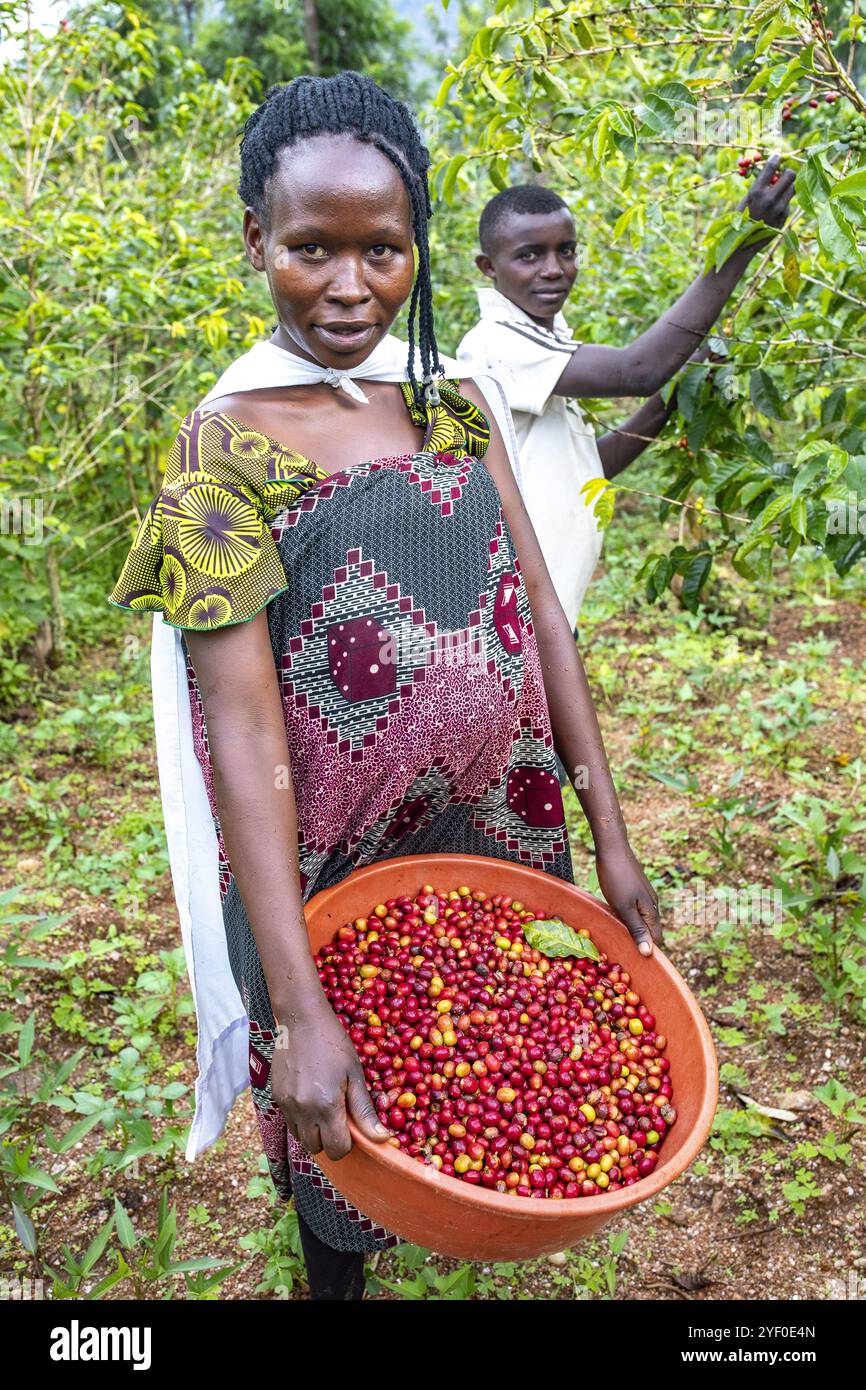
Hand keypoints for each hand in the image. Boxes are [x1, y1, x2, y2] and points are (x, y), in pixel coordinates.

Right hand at [271, 1002, 388, 1159]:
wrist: (301, 1018)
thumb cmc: (334, 1043)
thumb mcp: (355, 1074)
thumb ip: (365, 1111)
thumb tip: (382, 1139)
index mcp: (326, 1105)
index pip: (337, 1149)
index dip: (348, 1143)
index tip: (353, 1126)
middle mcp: (302, 1110)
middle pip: (317, 1148)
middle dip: (330, 1140)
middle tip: (339, 1117)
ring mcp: (286, 1104)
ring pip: (300, 1138)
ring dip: (314, 1131)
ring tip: (324, 1106)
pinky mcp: (276, 1097)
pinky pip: (289, 1121)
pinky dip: (301, 1119)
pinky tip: (310, 1097)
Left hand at [595, 839, 662, 957]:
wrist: (612, 848)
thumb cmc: (616, 878)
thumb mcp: (624, 907)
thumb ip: (637, 929)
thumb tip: (649, 952)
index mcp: (652, 911)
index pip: (657, 939)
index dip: (647, 950)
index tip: (632, 959)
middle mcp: (652, 904)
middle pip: (651, 930)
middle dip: (640, 941)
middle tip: (621, 948)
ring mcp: (645, 895)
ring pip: (643, 919)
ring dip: (633, 929)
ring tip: (617, 934)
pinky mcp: (636, 889)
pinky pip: (636, 910)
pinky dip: (628, 917)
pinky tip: (615, 916)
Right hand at [736, 152, 795, 230]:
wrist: (742, 245)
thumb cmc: (740, 220)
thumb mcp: (745, 200)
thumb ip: (759, 187)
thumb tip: (772, 175)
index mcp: (757, 192)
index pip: (771, 168)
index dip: (776, 159)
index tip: (778, 156)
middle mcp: (771, 199)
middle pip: (790, 176)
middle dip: (788, 172)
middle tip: (783, 174)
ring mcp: (780, 209)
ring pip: (793, 189)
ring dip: (788, 187)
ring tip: (779, 191)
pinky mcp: (784, 217)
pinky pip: (788, 203)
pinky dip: (783, 201)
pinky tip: (773, 208)